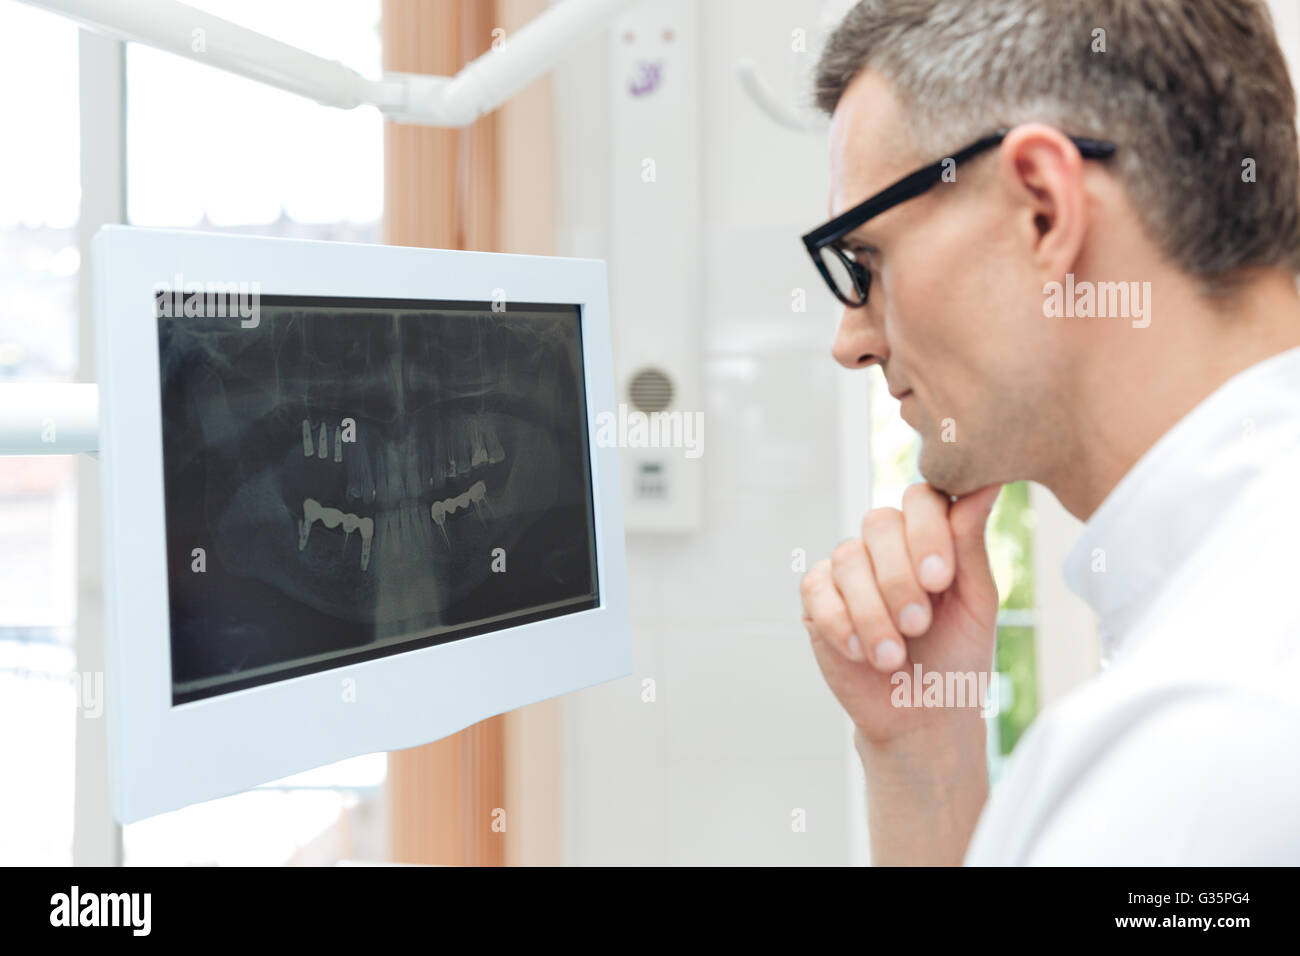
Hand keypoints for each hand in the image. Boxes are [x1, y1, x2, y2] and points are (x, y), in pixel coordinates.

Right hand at [800, 482, 1002, 744]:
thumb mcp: (976, 601)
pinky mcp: (816, 598)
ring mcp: (848, 569)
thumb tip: (990, 480)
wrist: (922, 718)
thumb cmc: (958, 656)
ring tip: (893, 657)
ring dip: (873, 612)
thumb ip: (971, 541)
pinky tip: (861, 653)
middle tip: (919, 626)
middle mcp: (886, 545)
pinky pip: (817, 589)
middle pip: (879, 523)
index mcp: (929, 535)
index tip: (940, 581)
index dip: (926, 532)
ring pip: (848, 559)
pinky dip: (840, 623)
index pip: (920, 498)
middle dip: (900, 579)